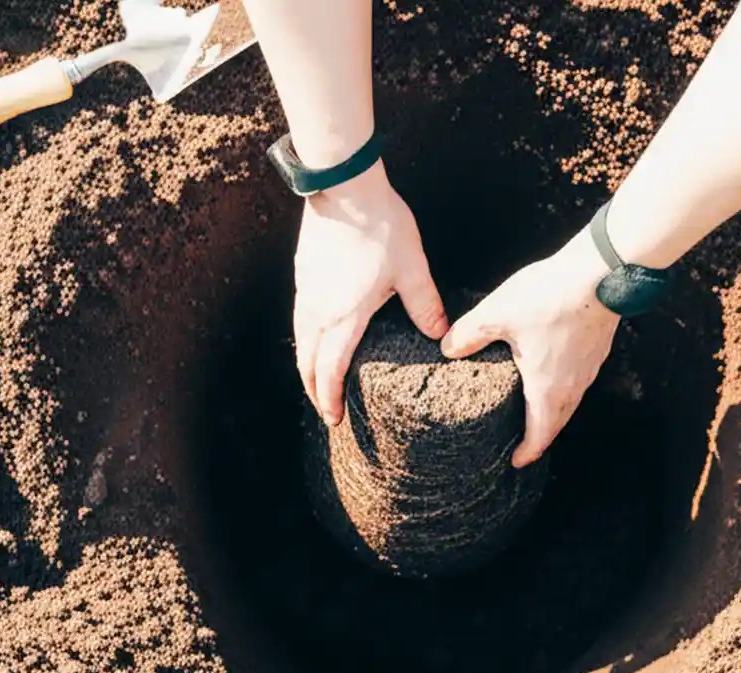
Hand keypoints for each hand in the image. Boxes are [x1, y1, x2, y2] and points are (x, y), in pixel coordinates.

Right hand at [294, 163, 447, 424]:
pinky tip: (318, 338)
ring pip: (301, 341)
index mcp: (344, 316)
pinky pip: (301, 319)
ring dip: (308, 367)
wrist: (345, 186)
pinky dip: (306, 340)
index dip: (330, 399)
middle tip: (327, 411)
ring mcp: (307, 292)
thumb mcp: (413, 269)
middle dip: (315, 391)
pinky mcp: (303, 275)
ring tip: (320, 381)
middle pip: (307, 363)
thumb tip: (440, 335)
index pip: (330, 372)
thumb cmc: (380, 226)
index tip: (336, 418)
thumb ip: (425, 305)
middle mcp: (318, 310)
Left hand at [441, 229, 619, 467]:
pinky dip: (565, 387)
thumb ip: (469, 334)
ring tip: (535, 410)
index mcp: (547, 389)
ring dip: (553, 412)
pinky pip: (579, 380)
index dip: (527, 453)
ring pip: (570, 402)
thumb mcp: (497, 314)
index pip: (539, 436)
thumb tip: (448, 349)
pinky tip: (553, 370)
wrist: (601, 273)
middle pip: (557, 423)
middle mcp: (573, 386)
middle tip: (523, 443)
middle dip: (540, 437)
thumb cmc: (550, 297)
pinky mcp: (597, 349)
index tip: (516, 462)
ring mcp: (589, 368)